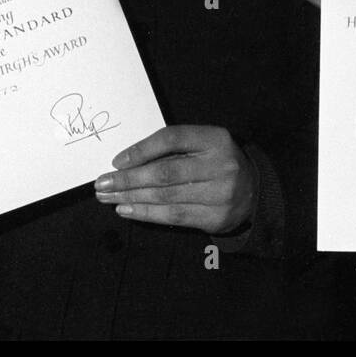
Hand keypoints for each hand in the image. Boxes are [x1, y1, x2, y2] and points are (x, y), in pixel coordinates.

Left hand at [94, 125, 256, 233]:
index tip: (117, 161)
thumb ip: (173, 148)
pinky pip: (173, 216)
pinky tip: (127, 210)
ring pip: (166, 197)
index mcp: (216, 139)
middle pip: (165, 173)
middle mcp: (221, 165)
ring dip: (131, 198)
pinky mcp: (215, 217)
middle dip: (129, 179)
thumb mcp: (202, 144)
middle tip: (102, 184)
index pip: (173, 139)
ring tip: (109, 198)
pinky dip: (146, 213)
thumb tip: (126, 162)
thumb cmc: (216, 162)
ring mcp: (220, 194)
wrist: (253, 191)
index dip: (142, 149)